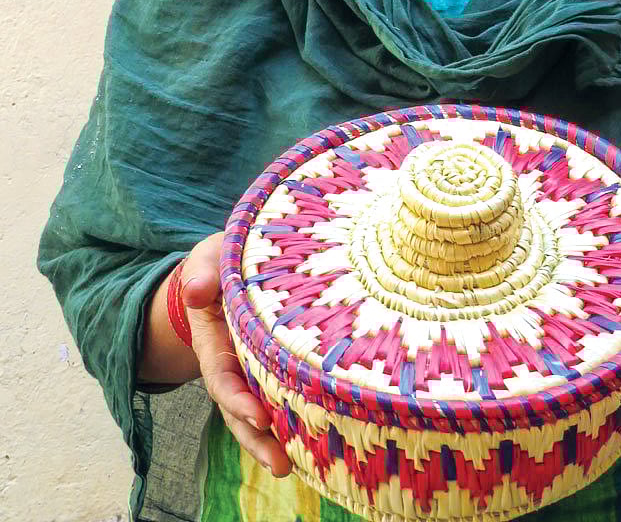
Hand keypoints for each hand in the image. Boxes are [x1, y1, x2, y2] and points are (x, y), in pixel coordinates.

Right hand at [182, 233, 291, 476]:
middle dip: (257, 438)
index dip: (237, 400)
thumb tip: (195, 291)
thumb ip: (202, 273)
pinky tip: (321, 436)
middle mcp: (234, 362)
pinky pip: (285, 392)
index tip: (259, 417)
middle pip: (241, 408)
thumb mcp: (208, 259)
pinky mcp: (279, 363)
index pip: (222, 377)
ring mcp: (255, 366)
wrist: (235, 263)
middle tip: (282, 463)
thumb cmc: (222, 260)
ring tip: (295, 467)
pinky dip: (297, 415)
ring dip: (276, 439)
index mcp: (215, 340)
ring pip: (263, 408)